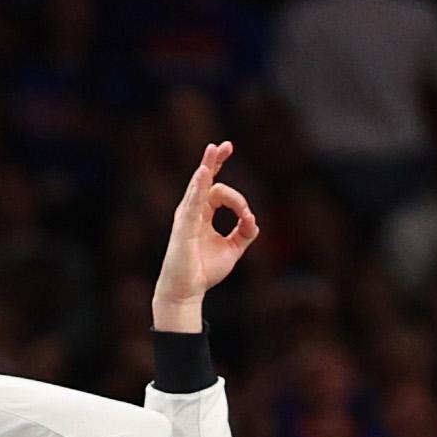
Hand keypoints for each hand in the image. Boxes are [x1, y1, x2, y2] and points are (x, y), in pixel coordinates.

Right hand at [149, 143, 260, 328]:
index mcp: (204, 214)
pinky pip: (191, 203)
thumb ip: (245, 232)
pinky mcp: (184, 227)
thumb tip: (253, 218)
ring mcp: (187, 217)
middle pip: (205, 179)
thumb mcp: (233, 249)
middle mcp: (193, 211)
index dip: (233, 189)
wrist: (187, 291)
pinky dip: (198, 187)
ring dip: (207, 168)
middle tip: (225, 145)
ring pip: (199, 186)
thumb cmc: (204, 270)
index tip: (247, 213)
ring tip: (214, 151)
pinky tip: (203, 174)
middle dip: (215, 161)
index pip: (217, 189)